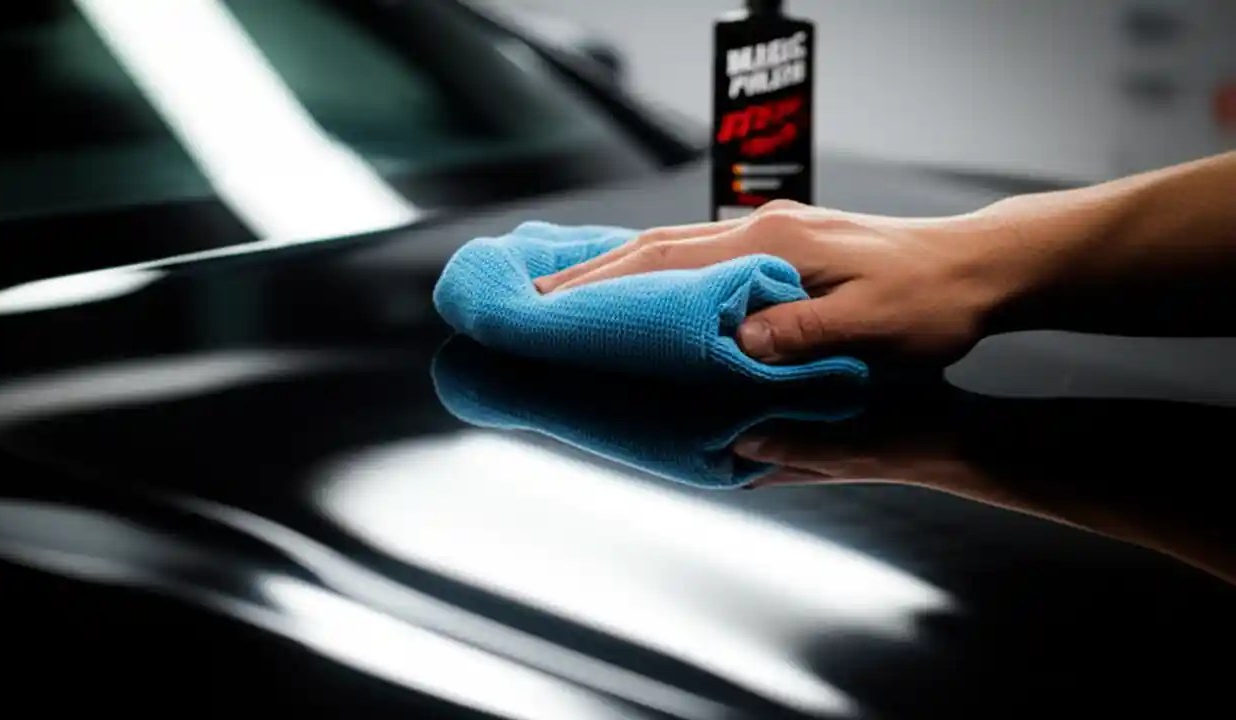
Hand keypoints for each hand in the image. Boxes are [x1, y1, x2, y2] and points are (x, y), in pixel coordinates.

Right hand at [534, 201, 1015, 365]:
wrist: (978, 267)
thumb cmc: (931, 301)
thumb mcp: (870, 325)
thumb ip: (798, 332)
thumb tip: (731, 342)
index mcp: (774, 246)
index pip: (670, 262)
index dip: (607, 284)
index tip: (555, 301)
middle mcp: (763, 231)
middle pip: (657, 245)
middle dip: (592, 270)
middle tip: (536, 292)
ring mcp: (772, 235)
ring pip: (674, 245)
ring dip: (618, 265)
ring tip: (568, 285)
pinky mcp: (783, 247)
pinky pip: (701, 252)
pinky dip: (658, 265)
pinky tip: (642, 279)